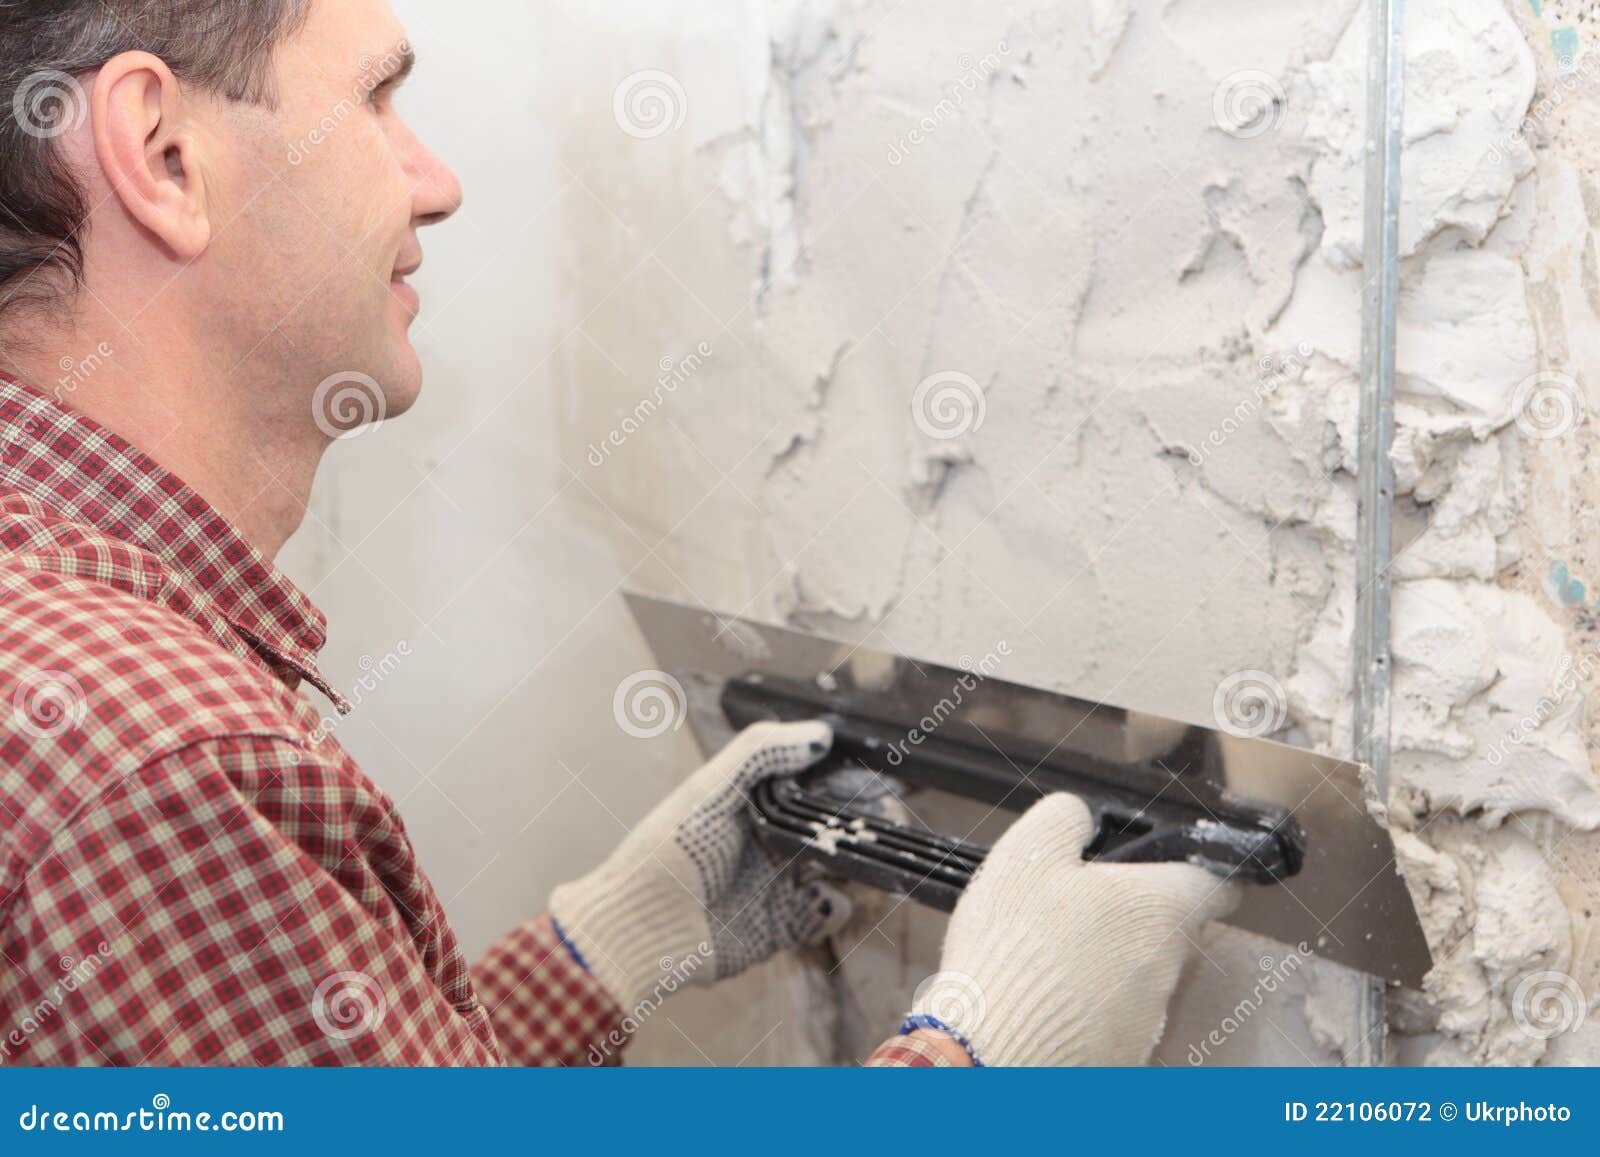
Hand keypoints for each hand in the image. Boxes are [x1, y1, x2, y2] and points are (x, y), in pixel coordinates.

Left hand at [550, 721, 847, 1008]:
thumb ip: (760, 752)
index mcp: (752, 803)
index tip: (870, 772)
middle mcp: (769, 841)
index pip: (810, 782)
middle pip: (832, 826)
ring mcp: (777, 884)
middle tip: (879, 819)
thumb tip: (820, 733)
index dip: (841, 776)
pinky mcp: (781, 925)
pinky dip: (834, 905)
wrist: (639, 929)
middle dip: (858, 821)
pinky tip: (824, 895)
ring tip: (854, 856)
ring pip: (837, 869)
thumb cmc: (666, 851)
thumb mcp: (710, 789)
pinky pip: (825, 914)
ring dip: (855, 863)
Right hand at [906, 793, 1238, 1065]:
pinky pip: (1110, 1025)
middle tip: (1069, 911)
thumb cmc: (1015, 947)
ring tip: (1042, 962)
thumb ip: (1064, 817)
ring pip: (1137, 980)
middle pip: (1166, 932)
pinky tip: (1038, 1003)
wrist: (992, 1053)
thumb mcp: (1027, 853)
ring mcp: (1148, 1023)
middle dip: (1126, 920)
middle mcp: (1168, 969)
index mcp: (1160, 908)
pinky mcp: (1121, 1062)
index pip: (1216, 884)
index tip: (1164, 867)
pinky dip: (1083, 1012)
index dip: (1193, 870)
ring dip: (1102, 967)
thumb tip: (1080, 814)